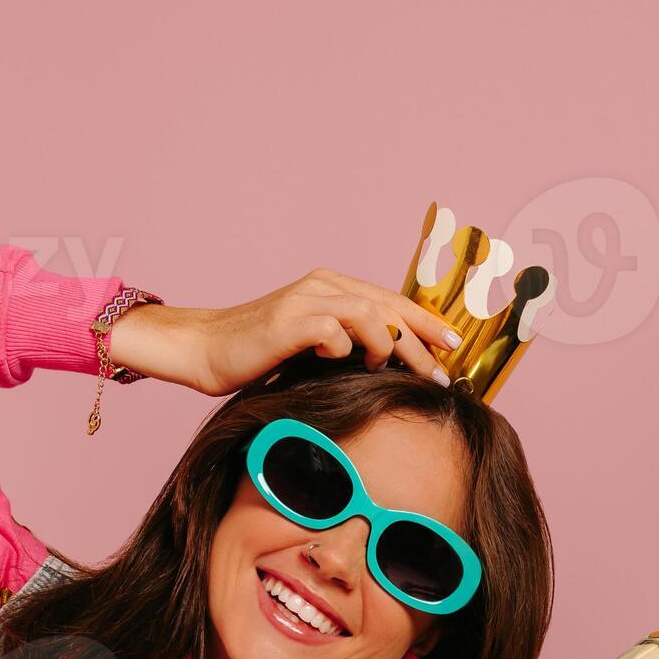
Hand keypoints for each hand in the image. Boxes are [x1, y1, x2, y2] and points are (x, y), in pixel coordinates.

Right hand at [107, 270, 459, 394]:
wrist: (205, 349)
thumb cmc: (259, 353)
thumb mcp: (312, 345)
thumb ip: (347, 344)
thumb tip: (392, 365)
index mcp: (332, 287)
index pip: (392, 300)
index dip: (426, 321)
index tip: (452, 345)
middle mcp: (323, 286)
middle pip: (390, 306)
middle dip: (422, 340)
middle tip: (441, 373)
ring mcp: (306, 300)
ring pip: (371, 315)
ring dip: (389, 347)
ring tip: (390, 372)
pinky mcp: (290, 321)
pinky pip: (335, 334)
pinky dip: (344, 352)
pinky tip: (336, 364)